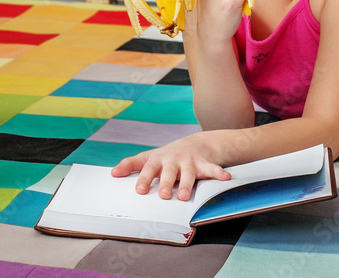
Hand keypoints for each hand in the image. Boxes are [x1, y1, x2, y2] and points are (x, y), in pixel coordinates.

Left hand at [110, 134, 230, 200]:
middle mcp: (174, 160)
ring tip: (185, 196)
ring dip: (187, 184)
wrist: (196, 143)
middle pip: (170, 172)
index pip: (149, 169)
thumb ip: (132, 164)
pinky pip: (213, 169)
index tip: (140, 191)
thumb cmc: (168, 156)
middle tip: (164, 195)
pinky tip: (226, 178)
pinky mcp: (205, 164)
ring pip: (189, 174)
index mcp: (159, 160)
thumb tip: (113, 173)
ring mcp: (190, 162)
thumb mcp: (150, 157)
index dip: (145, 179)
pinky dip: (219, 173)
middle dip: (167, 183)